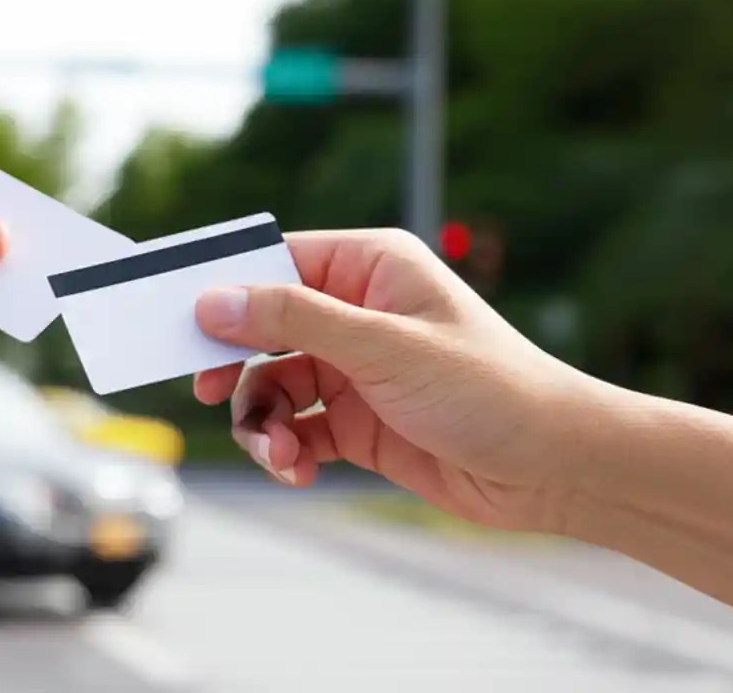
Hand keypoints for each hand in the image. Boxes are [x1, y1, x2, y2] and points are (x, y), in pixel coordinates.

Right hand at [193, 229, 589, 531]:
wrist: (553, 468)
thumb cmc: (490, 388)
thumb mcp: (384, 347)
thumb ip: (294, 320)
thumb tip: (214, 300)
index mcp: (370, 268)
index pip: (275, 262)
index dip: (225, 289)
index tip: (179, 319)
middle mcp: (357, 313)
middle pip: (262, 328)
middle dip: (235, 364)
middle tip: (209, 391)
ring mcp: (354, 369)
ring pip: (272, 386)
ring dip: (264, 422)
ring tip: (280, 454)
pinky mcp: (356, 421)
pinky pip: (295, 428)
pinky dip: (287, 451)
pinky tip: (298, 470)